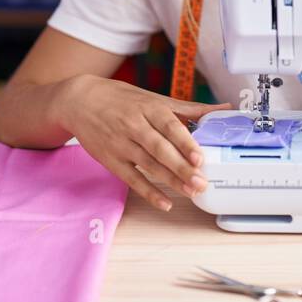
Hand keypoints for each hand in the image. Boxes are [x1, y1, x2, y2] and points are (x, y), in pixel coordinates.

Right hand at [57, 75, 231, 210]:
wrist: (79, 101)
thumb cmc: (122, 99)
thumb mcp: (154, 98)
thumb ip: (189, 108)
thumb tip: (222, 108)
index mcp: (149, 108)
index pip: (169, 126)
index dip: (185, 143)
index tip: (200, 157)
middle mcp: (135, 126)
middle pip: (160, 149)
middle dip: (181, 168)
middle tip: (201, 182)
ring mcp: (121, 144)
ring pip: (148, 166)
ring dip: (170, 181)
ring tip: (191, 192)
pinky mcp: (111, 160)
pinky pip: (132, 179)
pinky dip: (148, 192)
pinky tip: (165, 202)